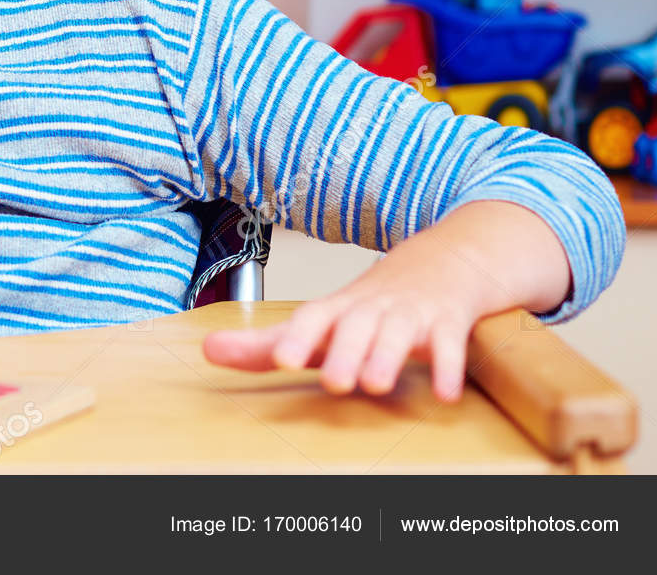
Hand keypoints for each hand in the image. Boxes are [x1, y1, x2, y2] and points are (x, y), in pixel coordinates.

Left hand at [201, 202, 570, 401]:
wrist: (442, 262)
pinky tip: (443, 394)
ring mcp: (411, 313)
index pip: (313, 317)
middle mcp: (371, 308)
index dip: (298, 337)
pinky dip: (448, 367)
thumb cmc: (368, 305)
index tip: (280, 359)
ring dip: (388, 357)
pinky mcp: (448, 322)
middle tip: (333, 382)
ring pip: (399, 332)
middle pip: (356, 326)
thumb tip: (206, 351)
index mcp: (338, 309)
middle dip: (345, 352)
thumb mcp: (317, 323)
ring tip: (376, 385)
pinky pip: (450, 343)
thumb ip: (264, 344)